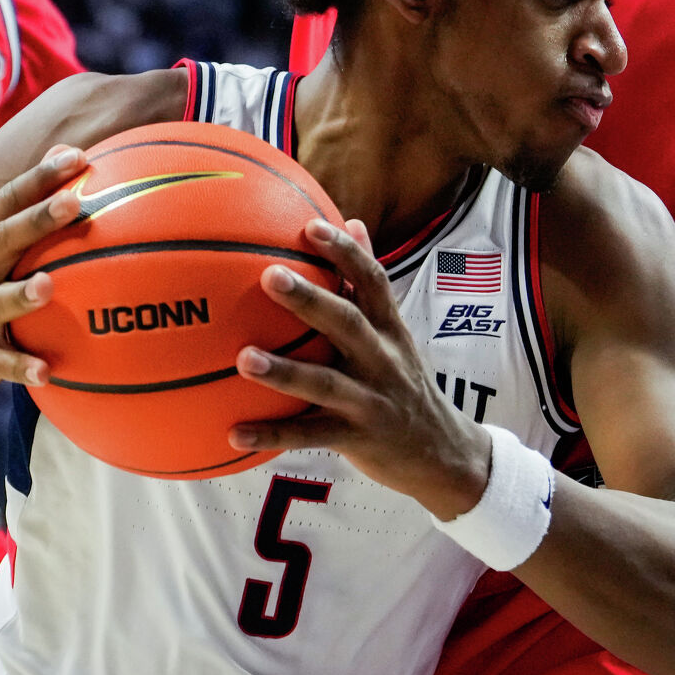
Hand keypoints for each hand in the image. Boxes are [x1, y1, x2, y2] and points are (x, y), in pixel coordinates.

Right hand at [0, 146, 88, 405]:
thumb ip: (26, 216)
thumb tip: (72, 156)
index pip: (7, 201)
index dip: (39, 177)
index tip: (76, 157)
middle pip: (1, 240)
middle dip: (36, 220)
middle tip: (72, 203)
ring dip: (21, 294)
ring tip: (49, 287)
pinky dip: (20, 366)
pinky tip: (47, 371)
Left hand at [229, 219, 492, 517]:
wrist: (441, 452)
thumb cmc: (404, 382)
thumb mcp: (395, 333)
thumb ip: (368, 285)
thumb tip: (353, 223)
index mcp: (389, 330)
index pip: (372, 281)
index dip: (345, 252)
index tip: (311, 227)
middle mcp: (382, 360)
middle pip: (347, 323)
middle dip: (310, 299)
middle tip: (270, 276)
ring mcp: (370, 401)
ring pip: (325, 383)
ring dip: (284, 371)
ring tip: (243, 358)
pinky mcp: (358, 439)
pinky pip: (309, 436)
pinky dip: (271, 434)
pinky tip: (232, 432)